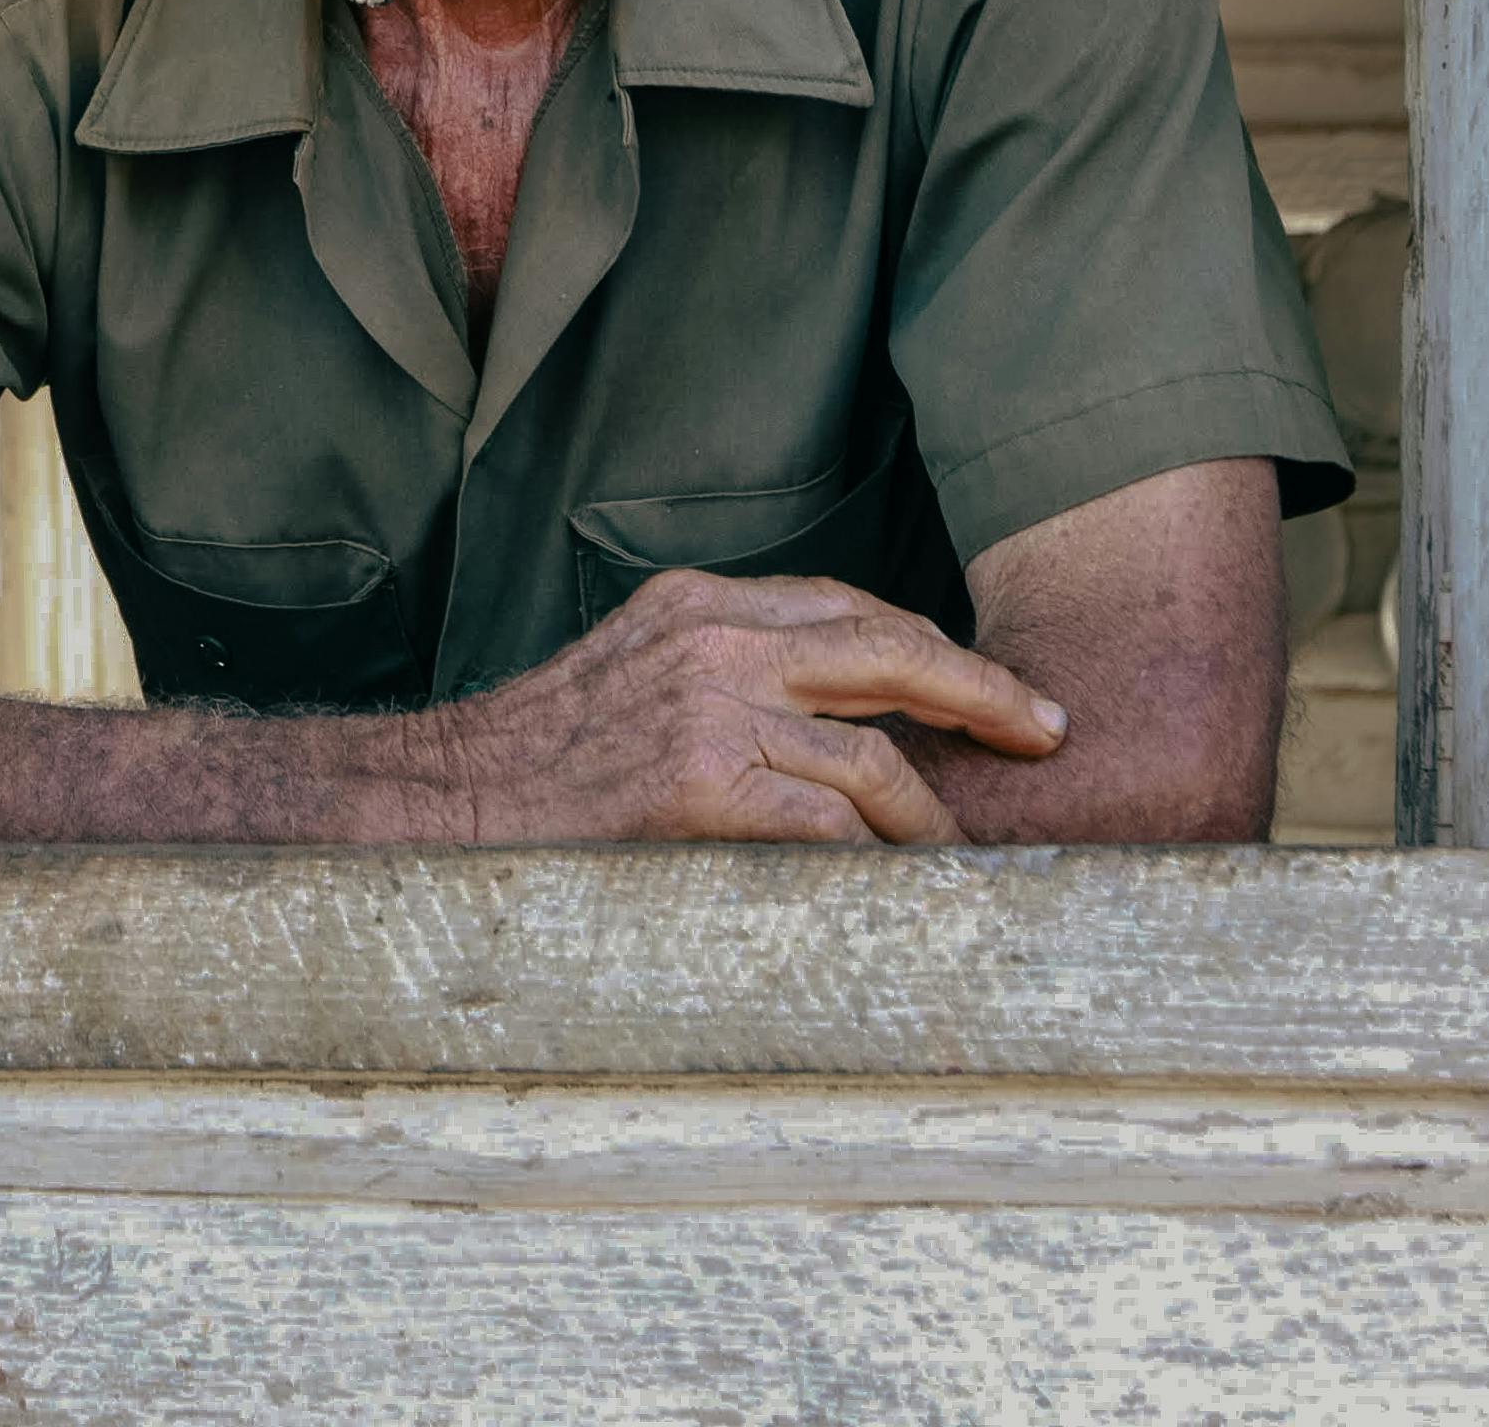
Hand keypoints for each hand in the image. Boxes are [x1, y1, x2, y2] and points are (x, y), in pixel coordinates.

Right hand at [440, 570, 1068, 844]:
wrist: (443, 805)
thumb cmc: (539, 755)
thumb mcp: (635, 668)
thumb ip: (727, 667)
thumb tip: (834, 713)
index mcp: (701, 603)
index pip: (851, 607)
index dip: (932, 647)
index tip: (991, 686)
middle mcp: (716, 642)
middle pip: (890, 650)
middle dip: (982, 692)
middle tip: (1045, 728)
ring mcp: (711, 713)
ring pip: (873, 758)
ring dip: (930, 816)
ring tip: (952, 855)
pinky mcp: (703, 791)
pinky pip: (830, 828)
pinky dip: (876, 861)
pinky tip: (894, 884)